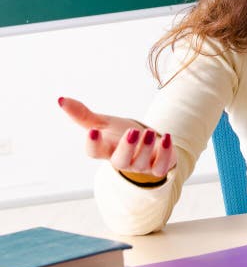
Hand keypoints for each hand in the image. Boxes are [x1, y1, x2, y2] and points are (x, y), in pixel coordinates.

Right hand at [58, 97, 175, 179]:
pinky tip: (167, 137)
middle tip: (132, 131)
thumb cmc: (121, 133)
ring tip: (149, 132)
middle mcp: (122, 160)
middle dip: (126, 148)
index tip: (92, 131)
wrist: (147, 142)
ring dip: (146, 148)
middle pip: (120, 162)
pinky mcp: (158, 167)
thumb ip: (83, 115)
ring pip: (141, 164)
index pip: (94, 152)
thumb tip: (60, 99)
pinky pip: (162, 167)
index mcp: (106, 149)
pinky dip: (166, 154)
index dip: (92, 144)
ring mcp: (140, 166)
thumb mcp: (104, 123)